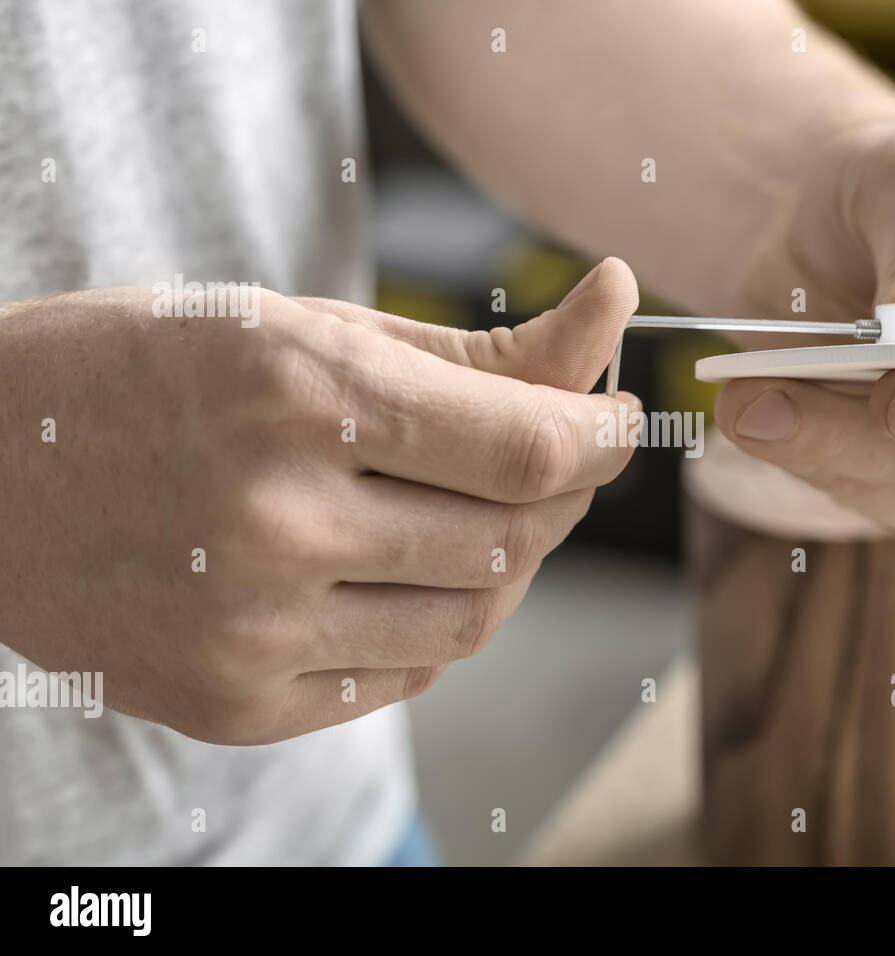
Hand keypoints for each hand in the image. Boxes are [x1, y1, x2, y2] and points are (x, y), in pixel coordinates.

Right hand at [0, 258, 639, 742]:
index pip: (530, 450)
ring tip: (460, 512)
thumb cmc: (141, 373)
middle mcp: (277, 519)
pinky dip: (430, 625)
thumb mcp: (302, 325)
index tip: (617, 423)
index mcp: (299, 392)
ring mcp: (251, 628)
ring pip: (472, 621)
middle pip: (514, 541)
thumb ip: (476, 349)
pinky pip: (402, 678)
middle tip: (540, 458)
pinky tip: (390, 573)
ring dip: (502, 565)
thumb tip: (614, 312)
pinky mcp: (235, 704)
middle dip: (557, 497)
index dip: (603, 439)